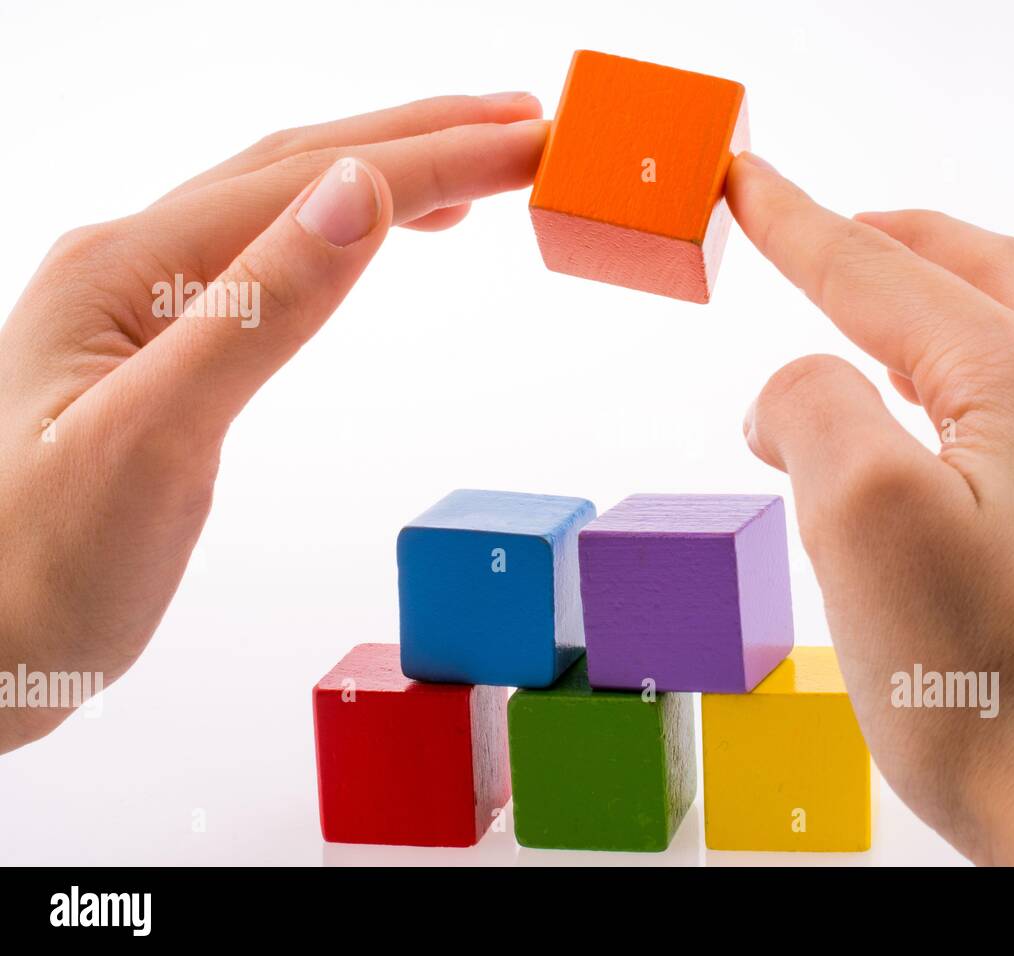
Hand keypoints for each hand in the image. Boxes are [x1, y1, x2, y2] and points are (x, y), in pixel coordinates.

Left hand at [0, 93, 545, 752]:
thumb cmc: (42, 569)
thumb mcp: (156, 439)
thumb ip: (260, 310)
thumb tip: (361, 192)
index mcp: (126, 269)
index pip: (311, 181)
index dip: (433, 155)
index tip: (528, 140)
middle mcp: (130, 264)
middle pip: (300, 167)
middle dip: (425, 138)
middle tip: (529, 126)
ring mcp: (141, 305)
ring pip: (285, 204)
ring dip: (387, 172)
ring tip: (476, 169)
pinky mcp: (162, 351)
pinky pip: (269, 260)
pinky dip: (341, 233)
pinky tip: (368, 240)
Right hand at [727, 153, 1013, 864]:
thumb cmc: (1006, 691)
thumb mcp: (860, 521)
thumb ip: (813, 414)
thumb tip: (795, 392)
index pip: (879, 272)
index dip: (799, 225)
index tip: (749, 184)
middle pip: (986, 275)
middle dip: (895, 242)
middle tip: (832, 232)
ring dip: (956, 311)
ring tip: (890, 330)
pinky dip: (1001, 395)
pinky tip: (980, 445)